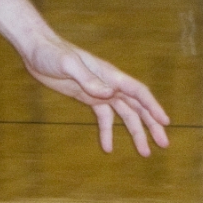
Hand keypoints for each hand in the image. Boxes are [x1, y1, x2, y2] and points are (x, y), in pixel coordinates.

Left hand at [22, 34, 170, 155]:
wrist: (37, 51)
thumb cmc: (53, 53)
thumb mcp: (68, 65)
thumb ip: (88, 79)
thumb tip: (110, 93)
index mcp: (110, 75)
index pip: (139, 93)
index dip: (153, 107)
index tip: (165, 123)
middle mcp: (110, 84)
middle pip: (137, 107)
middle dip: (151, 125)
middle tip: (163, 144)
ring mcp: (100, 91)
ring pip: (125, 115)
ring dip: (135, 132)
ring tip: (144, 152)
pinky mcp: (87, 97)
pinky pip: (104, 118)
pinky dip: (107, 132)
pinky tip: (107, 148)